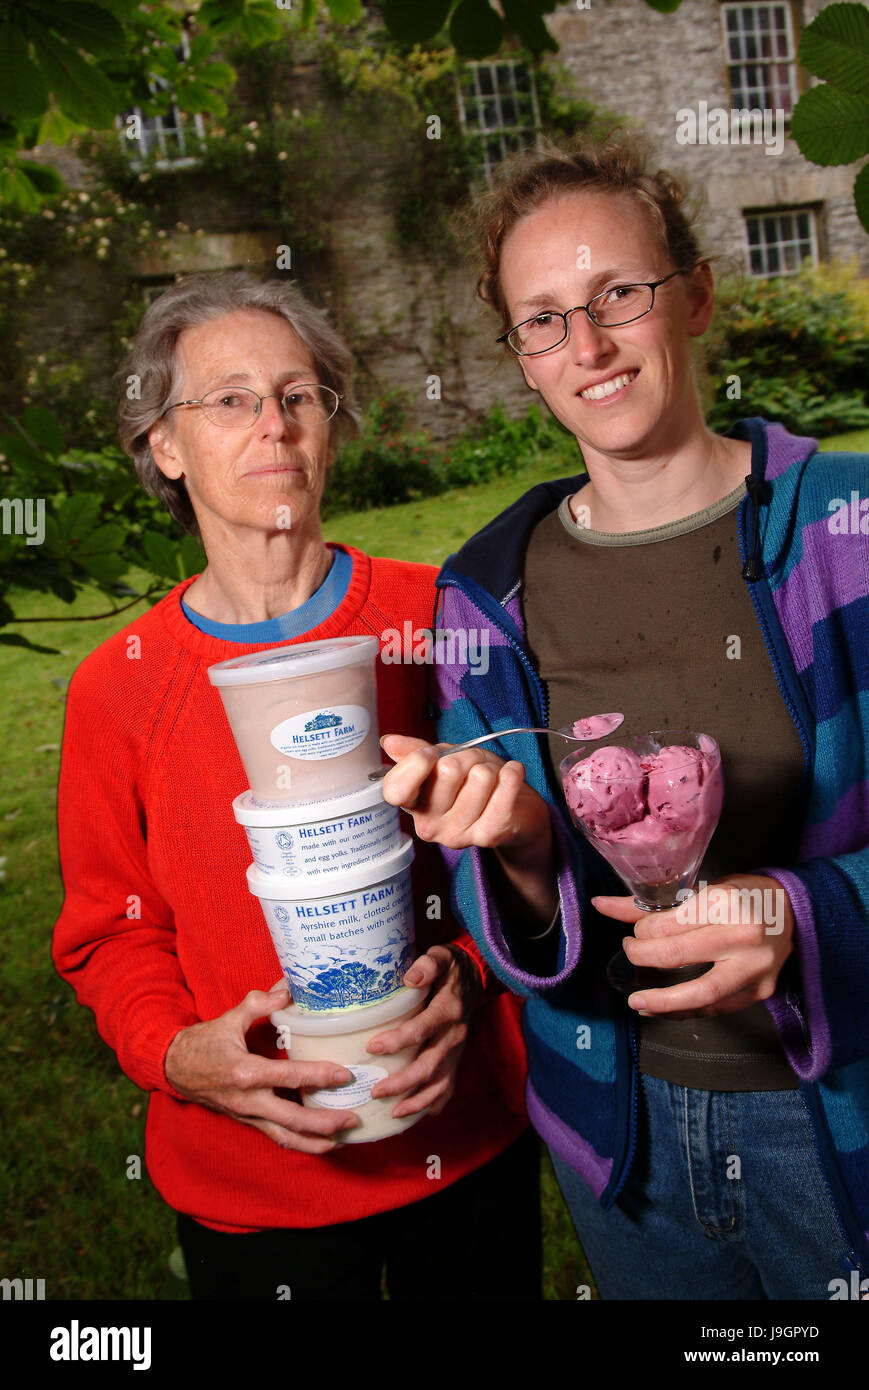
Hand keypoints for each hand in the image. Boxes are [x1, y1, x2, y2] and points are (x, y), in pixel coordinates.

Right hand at [163, 982, 360, 1151]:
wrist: (175, 1068)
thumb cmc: (203, 1043)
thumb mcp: (229, 1019)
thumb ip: (258, 1004)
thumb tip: (287, 991)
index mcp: (246, 1072)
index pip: (289, 1077)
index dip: (319, 1076)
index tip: (344, 1074)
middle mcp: (248, 1100)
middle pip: (292, 1119)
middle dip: (325, 1122)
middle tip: (354, 1118)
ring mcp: (248, 1115)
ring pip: (285, 1136)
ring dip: (315, 1141)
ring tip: (343, 1138)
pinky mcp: (247, 1122)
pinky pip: (277, 1136)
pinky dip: (300, 1142)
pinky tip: (321, 1141)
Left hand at [365, 945, 482, 1117]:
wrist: (475, 977)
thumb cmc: (449, 968)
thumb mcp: (441, 957)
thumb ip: (428, 965)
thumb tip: (411, 977)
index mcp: (448, 1009)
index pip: (423, 1029)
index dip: (399, 1040)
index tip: (372, 1047)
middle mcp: (455, 1035)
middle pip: (430, 1065)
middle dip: (403, 1082)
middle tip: (376, 1091)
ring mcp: (457, 1051)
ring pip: (440, 1083)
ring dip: (417, 1100)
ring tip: (392, 1113)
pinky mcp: (457, 1059)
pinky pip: (448, 1087)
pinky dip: (432, 1104)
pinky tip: (414, 1115)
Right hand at [380, 733, 556, 921]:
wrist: (515, 811)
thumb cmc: (475, 783)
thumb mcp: (443, 760)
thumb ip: (416, 752)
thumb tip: (389, 742)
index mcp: (413, 804)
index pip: (396, 789)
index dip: (415, 764)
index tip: (431, 754)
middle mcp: (430, 824)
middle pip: (447, 770)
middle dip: (467, 757)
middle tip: (473, 768)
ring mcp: (458, 834)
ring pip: (480, 776)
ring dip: (492, 768)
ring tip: (492, 780)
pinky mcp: (488, 835)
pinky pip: (503, 791)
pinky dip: (512, 774)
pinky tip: (512, 774)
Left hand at [592, 874, 794, 1016]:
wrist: (793, 912)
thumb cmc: (743, 895)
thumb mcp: (701, 888)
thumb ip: (653, 904)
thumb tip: (602, 905)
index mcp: (726, 901)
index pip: (669, 923)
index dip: (642, 931)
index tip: (635, 932)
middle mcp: (743, 935)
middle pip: (678, 955)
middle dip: (643, 957)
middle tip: (630, 954)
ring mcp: (754, 967)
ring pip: (700, 992)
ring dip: (663, 1001)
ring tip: (637, 1001)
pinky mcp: (760, 990)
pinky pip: (716, 1008)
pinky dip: (686, 1011)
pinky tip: (663, 1009)